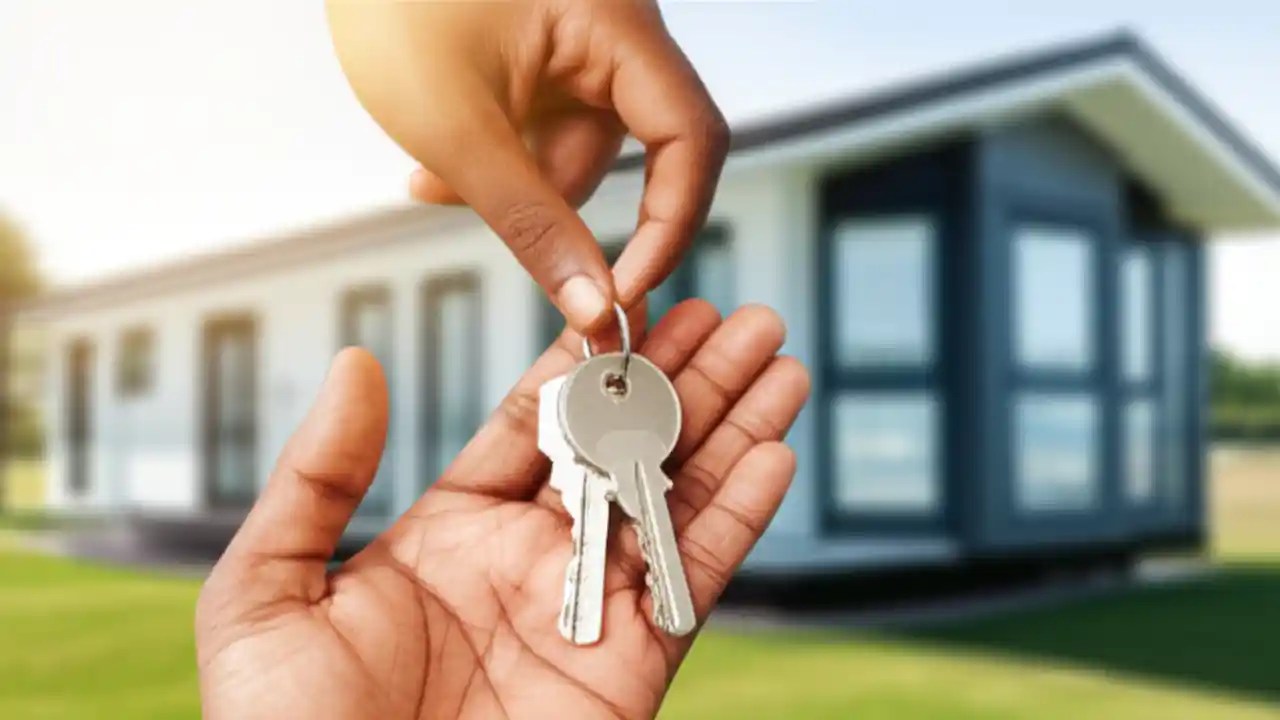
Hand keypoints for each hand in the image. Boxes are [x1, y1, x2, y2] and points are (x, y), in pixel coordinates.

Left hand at [196, 301, 808, 719]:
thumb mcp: (269, 592)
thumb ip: (319, 476)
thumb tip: (357, 364)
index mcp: (451, 533)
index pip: (536, 422)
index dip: (588, 360)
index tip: (633, 300)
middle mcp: (530, 561)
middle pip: (622, 446)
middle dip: (681, 380)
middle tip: (735, 315)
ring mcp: (588, 612)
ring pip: (675, 498)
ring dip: (730, 429)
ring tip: (775, 358)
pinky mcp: (633, 668)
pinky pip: (695, 578)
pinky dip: (741, 516)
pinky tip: (775, 452)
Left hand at [326, 0, 729, 333]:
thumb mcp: (456, 127)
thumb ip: (530, 222)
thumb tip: (593, 305)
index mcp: (616, 22)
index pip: (691, 137)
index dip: (670, 225)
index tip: (624, 293)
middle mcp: (614, 30)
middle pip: (639, 152)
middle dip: (564, 205)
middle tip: (528, 264)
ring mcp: (580, 43)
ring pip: (582, 149)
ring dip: (519, 187)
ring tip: (433, 180)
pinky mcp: (547, 57)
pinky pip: (550, 131)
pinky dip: (504, 161)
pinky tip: (439, 166)